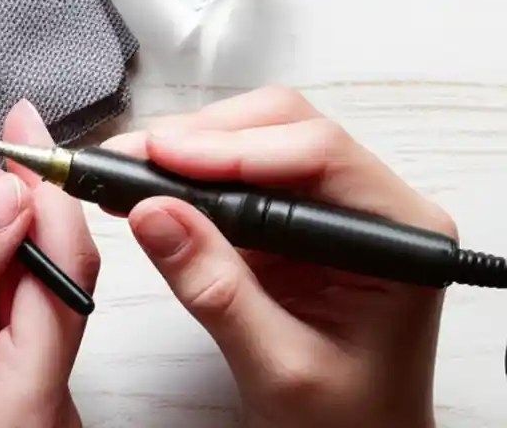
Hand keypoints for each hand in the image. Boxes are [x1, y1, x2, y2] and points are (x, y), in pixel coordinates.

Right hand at [0, 100, 99, 427]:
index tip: (17, 134)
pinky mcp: (14, 394)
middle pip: (40, 275)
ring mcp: (34, 400)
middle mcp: (50, 404)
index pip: (66, 274)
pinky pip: (0, 320)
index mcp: (27, 404)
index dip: (44, 194)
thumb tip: (2, 198)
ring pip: (16, 291)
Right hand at [104, 87, 454, 427]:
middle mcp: (369, 209)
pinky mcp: (287, 222)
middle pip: (284, 128)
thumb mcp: (277, 365)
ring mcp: (327, 211)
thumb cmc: (347, 421)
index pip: (318, 154)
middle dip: (202, 138)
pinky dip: (186, 176)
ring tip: (128, 174)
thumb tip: (155, 215)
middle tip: (130, 160)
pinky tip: (148, 187)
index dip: (233, 147)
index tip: (162, 157)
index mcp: (397, 237)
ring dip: (189, 150)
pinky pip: (236, 176)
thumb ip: (216, 289)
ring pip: (256, 139)